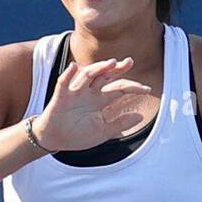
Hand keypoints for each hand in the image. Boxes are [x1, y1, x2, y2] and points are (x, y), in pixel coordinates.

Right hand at [32, 57, 152, 152]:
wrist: (54, 139)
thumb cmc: (77, 134)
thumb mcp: (102, 132)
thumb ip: (120, 124)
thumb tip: (140, 116)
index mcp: (100, 100)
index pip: (119, 89)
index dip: (133, 87)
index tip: (147, 89)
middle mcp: (89, 93)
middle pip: (105, 76)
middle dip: (117, 68)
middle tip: (129, 62)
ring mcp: (75, 93)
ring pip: (88, 75)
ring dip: (98, 68)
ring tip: (111, 63)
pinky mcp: (60, 96)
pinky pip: (64, 83)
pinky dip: (68, 74)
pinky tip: (74, 67)